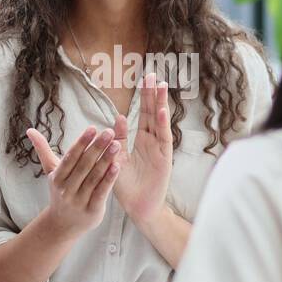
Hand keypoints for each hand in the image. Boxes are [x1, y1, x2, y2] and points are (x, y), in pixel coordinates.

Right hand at [27, 124, 120, 236]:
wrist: (62, 225)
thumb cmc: (60, 191)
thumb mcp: (51, 171)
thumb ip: (43, 149)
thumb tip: (30, 129)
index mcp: (57, 178)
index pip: (71, 157)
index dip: (81, 143)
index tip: (93, 128)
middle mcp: (66, 189)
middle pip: (83, 165)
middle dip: (96, 148)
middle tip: (109, 132)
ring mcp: (79, 201)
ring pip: (93, 178)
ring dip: (105, 160)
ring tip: (116, 145)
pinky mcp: (92, 210)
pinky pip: (101, 192)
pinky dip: (109, 179)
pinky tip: (117, 166)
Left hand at [111, 73, 173, 220]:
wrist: (137, 207)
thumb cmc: (127, 185)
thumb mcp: (117, 158)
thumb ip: (118, 138)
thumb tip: (118, 117)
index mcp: (141, 140)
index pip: (143, 114)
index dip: (144, 97)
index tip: (143, 79)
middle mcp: (152, 141)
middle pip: (153, 112)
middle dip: (153, 94)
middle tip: (153, 74)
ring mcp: (159, 148)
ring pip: (160, 121)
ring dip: (160, 103)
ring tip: (161, 85)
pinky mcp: (164, 158)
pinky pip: (163, 138)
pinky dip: (162, 124)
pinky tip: (161, 110)